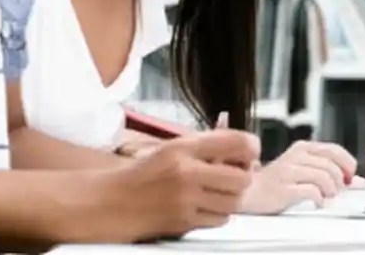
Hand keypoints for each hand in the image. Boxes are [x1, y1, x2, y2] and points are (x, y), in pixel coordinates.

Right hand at [98, 130, 259, 240]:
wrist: (112, 202)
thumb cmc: (144, 173)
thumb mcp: (173, 148)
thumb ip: (207, 144)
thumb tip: (244, 146)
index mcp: (183, 148)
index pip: (235, 142)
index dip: (252, 146)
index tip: (251, 151)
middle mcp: (186, 173)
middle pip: (242, 178)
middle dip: (243, 176)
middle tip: (235, 175)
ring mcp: (185, 200)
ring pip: (234, 202)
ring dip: (232, 197)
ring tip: (220, 191)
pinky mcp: (183, 222)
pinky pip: (219, 219)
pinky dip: (219, 214)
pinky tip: (206, 206)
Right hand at [240, 140, 357, 213]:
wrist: (248, 192)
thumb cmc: (275, 181)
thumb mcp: (300, 167)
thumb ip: (324, 168)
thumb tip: (352, 179)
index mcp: (302, 148)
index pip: (333, 149)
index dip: (347, 162)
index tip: (350, 175)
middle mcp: (296, 156)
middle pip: (330, 163)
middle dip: (340, 179)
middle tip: (339, 190)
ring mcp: (289, 171)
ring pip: (323, 176)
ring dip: (331, 189)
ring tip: (328, 196)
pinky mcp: (284, 188)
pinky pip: (311, 191)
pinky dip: (320, 198)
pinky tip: (318, 202)